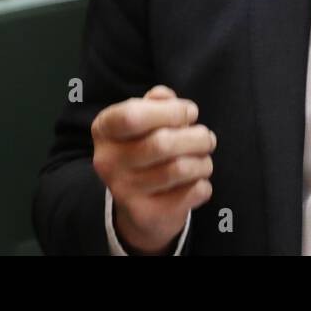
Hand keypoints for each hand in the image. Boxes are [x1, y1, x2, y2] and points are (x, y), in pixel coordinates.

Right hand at [92, 85, 214, 254]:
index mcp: (104, 129)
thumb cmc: (148, 146)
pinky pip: (192, 192)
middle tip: (206, 138)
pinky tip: (196, 181)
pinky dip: (203, 184)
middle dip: (197, 136)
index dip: (171, 111)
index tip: (191, 112)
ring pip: (180, 169)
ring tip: (203, 158)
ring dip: (203, 161)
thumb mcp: (147, 119)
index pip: (133, 115)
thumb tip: (164, 97)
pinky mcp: (145, 214)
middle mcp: (107, 161)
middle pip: (162, 143)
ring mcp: (123, 191)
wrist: (139, 204)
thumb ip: (157, 102)